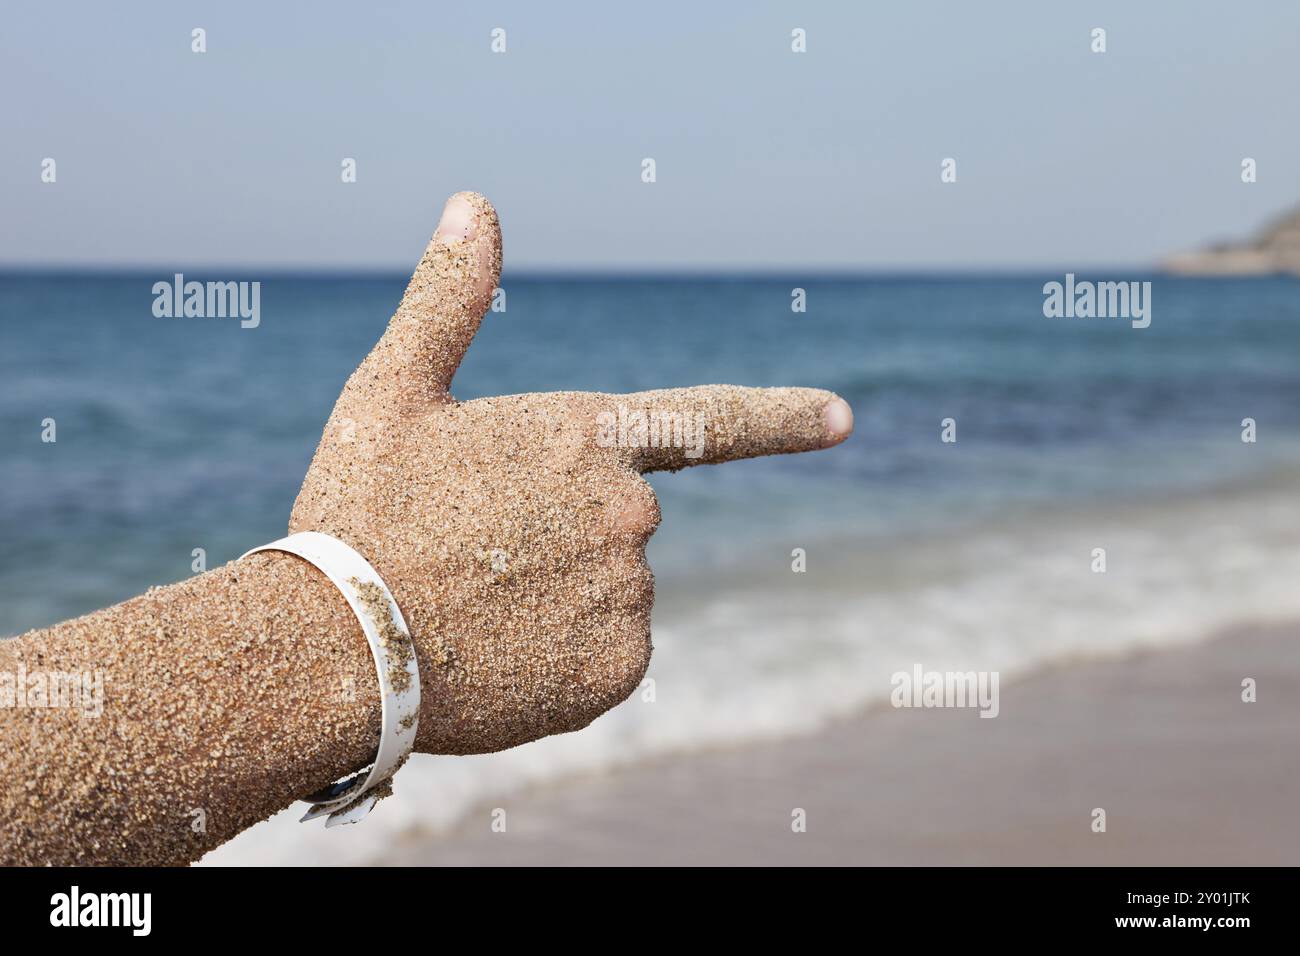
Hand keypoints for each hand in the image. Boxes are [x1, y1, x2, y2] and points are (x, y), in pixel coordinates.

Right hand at [289, 192, 853, 755]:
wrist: (333, 650)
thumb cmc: (359, 512)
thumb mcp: (394, 390)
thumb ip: (448, 297)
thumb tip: (475, 202)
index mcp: (587, 435)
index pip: (708, 419)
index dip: (779, 418)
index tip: (840, 417)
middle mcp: (630, 513)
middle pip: (619, 520)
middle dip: (559, 533)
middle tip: (473, 552)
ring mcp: (630, 594)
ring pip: (610, 590)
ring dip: (556, 596)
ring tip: (474, 607)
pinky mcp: (620, 669)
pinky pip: (604, 653)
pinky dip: (561, 657)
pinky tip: (498, 655)